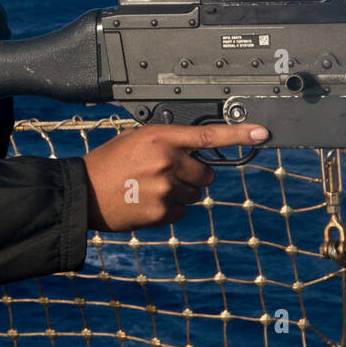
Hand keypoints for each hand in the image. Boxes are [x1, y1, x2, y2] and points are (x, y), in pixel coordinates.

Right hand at [81, 123, 269, 231]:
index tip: (261, 133)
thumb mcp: (137, 140)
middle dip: (194, 176)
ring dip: (181, 193)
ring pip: (195, 195)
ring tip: (150, 189)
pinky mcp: (162, 213)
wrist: (84, 193)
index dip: (239, 134)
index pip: (208, 135)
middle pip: (206, 174)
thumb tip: (196, 154)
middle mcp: (167, 161)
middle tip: (168, 175)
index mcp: (161, 137)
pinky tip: (148, 203)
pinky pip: (183, 212)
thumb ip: (168, 143)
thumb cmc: (109, 163)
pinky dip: (171, 210)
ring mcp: (166, 189)